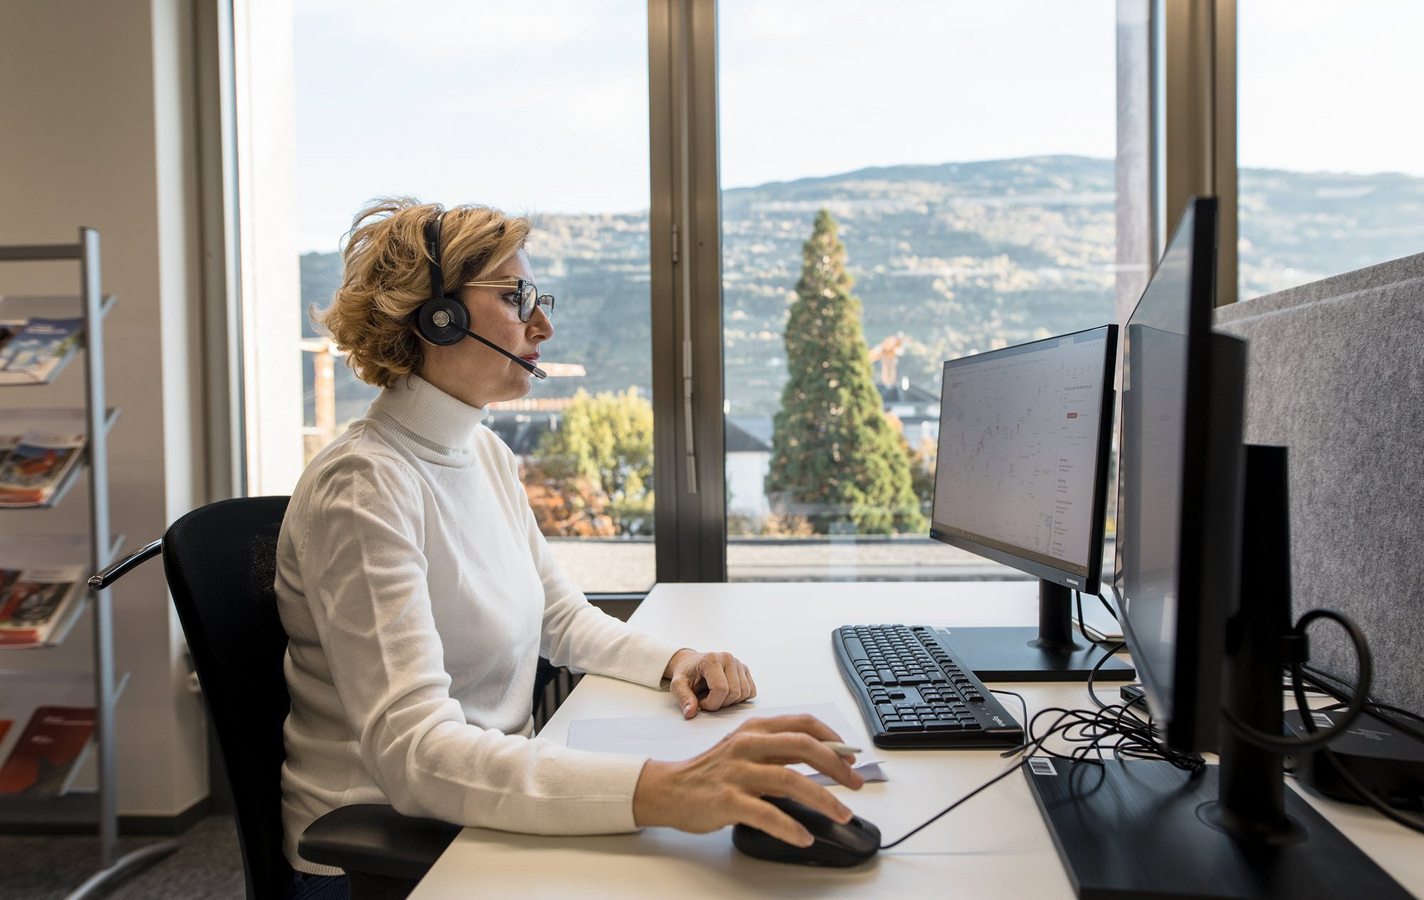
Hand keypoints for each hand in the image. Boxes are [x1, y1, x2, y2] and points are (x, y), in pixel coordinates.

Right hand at [632, 715, 864, 846]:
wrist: (668, 789)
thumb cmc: (711, 771)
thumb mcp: (746, 750)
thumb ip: (780, 752)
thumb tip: (824, 759)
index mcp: (755, 729)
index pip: (803, 724)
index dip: (833, 739)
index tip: (851, 758)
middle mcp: (747, 745)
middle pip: (803, 746)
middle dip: (836, 765)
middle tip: (856, 784)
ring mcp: (737, 772)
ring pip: (790, 779)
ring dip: (823, 798)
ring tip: (842, 813)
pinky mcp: (727, 800)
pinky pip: (766, 814)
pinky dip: (789, 827)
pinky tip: (804, 836)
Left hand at [664, 649, 755, 718]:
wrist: (691, 663)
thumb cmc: (686, 674)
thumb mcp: (677, 685)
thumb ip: (683, 698)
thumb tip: (691, 713)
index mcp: (711, 660)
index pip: (721, 689)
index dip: (711, 703)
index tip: (700, 702)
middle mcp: (728, 658)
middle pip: (734, 692)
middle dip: (721, 703)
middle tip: (708, 700)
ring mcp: (738, 663)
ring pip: (744, 693)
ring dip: (730, 701)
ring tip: (716, 696)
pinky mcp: (745, 669)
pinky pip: (751, 691)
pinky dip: (740, 698)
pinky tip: (727, 693)